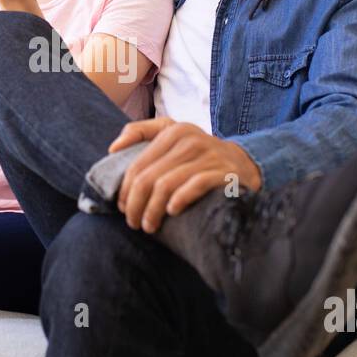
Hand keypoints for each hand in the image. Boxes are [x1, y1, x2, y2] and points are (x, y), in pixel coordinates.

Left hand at [109, 117, 263, 233]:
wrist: (244, 164)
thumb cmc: (198, 156)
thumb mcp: (172, 135)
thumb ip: (141, 132)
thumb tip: (112, 148)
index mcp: (173, 130)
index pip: (137, 165)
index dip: (125, 190)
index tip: (122, 207)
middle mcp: (190, 139)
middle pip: (148, 178)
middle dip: (135, 204)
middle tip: (133, 223)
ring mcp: (208, 155)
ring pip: (166, 185)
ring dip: (153, 210)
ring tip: (149, 226)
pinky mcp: (223, 172)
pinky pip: (194, 187)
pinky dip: (179, 200)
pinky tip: (172, 212)